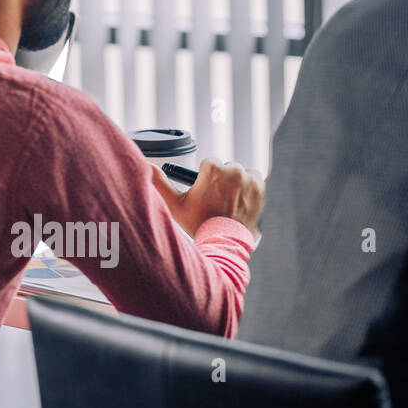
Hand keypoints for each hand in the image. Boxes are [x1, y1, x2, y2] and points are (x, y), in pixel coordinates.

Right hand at [150, 158, 264, 239]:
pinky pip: (255, 180)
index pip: (208, 164)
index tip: (204, 193)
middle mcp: (234, 170)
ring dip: (235, 183)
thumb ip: (159, 182)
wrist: (225, 243)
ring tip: (228, 202)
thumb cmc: (199, 223)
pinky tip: (240, 202)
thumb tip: (146, 165)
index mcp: (213, 168)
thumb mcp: (174, 203)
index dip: (204, 179)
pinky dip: (249, 188)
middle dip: (220, 180)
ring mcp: (250, 179)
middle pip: (225, 168)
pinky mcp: (262, 189)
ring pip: (240, 173)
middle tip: (215, 200)